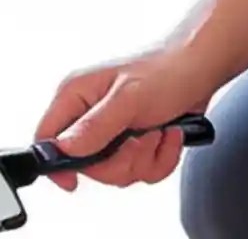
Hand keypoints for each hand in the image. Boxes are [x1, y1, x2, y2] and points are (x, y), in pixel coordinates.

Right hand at [34, 46, 216, 191]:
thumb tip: (65, 148)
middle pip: (86, 164)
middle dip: (121, 160)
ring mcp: (111, 130)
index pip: (46, 137)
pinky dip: (161, 159)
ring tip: (157, 131)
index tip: (73, 180)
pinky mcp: (132, 141)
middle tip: (139, 139)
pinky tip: (167, 135)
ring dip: (146, 158)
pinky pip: (140, 171)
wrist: (201, 68)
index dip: (56, 162)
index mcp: (74, 96)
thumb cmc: (166, 70)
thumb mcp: (128, 99)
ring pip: (116, 171)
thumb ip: (95, 126)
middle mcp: (88, 114)